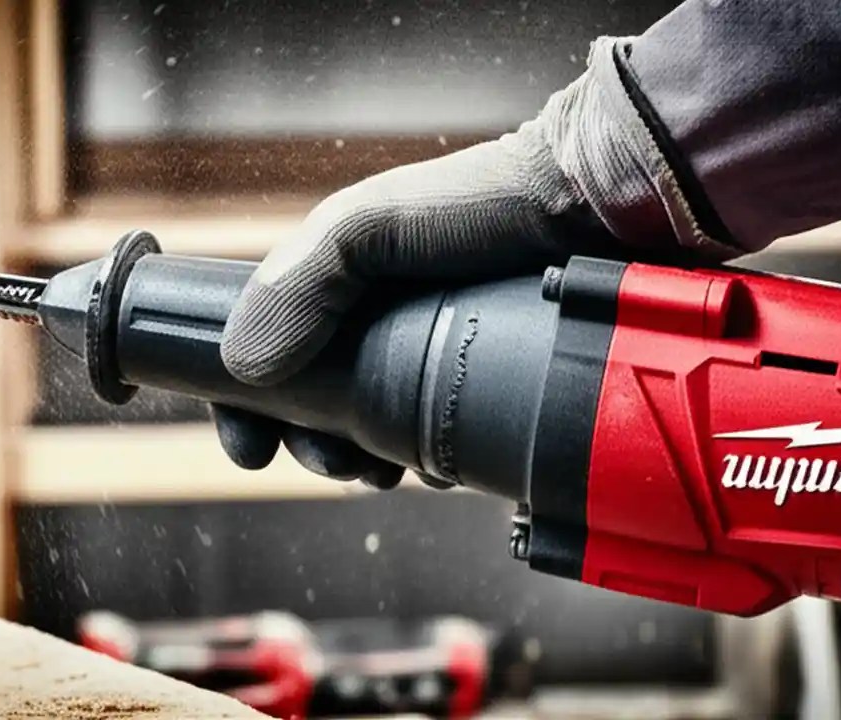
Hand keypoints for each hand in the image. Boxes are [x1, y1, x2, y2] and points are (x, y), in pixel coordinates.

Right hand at [210, 40, 721, 487]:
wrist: (600, 208)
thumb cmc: (486, 200)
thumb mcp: (371, 224)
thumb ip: (301, 282)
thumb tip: (240, 364)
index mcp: (340, 282)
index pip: (267, 350)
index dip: (247, 404)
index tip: (250, 448)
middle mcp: (382, 320)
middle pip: (319, 403)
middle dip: (314, 447)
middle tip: (336, 466)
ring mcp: (437, 354)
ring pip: (378, 430)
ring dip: (367, 463)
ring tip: (386, 473)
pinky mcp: (489, 381)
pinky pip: (444, 439)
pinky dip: (430, 464)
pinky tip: (442, 471)